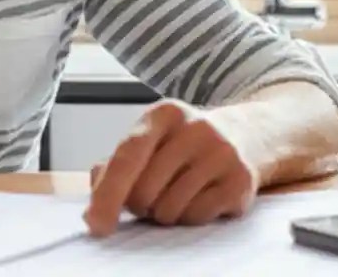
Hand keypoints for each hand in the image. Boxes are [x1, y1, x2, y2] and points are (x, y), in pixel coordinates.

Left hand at [83, 99, 257, 235]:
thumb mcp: (147, 141)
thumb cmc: (180, 145)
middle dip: (139, 204)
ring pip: (170, 209)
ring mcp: (221, 153)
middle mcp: (195, 128)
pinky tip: (198, 198)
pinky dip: (189, 217)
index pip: (127, 156)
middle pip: (145, 190)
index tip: (95, 223)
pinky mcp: (240, 180)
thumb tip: (95, 197)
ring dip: (164, 213)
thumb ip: (115, 165)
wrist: (242, 136)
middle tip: (149, 196)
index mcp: (163, 114)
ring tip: (175, 194)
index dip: (108, 193)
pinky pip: (196, 217)